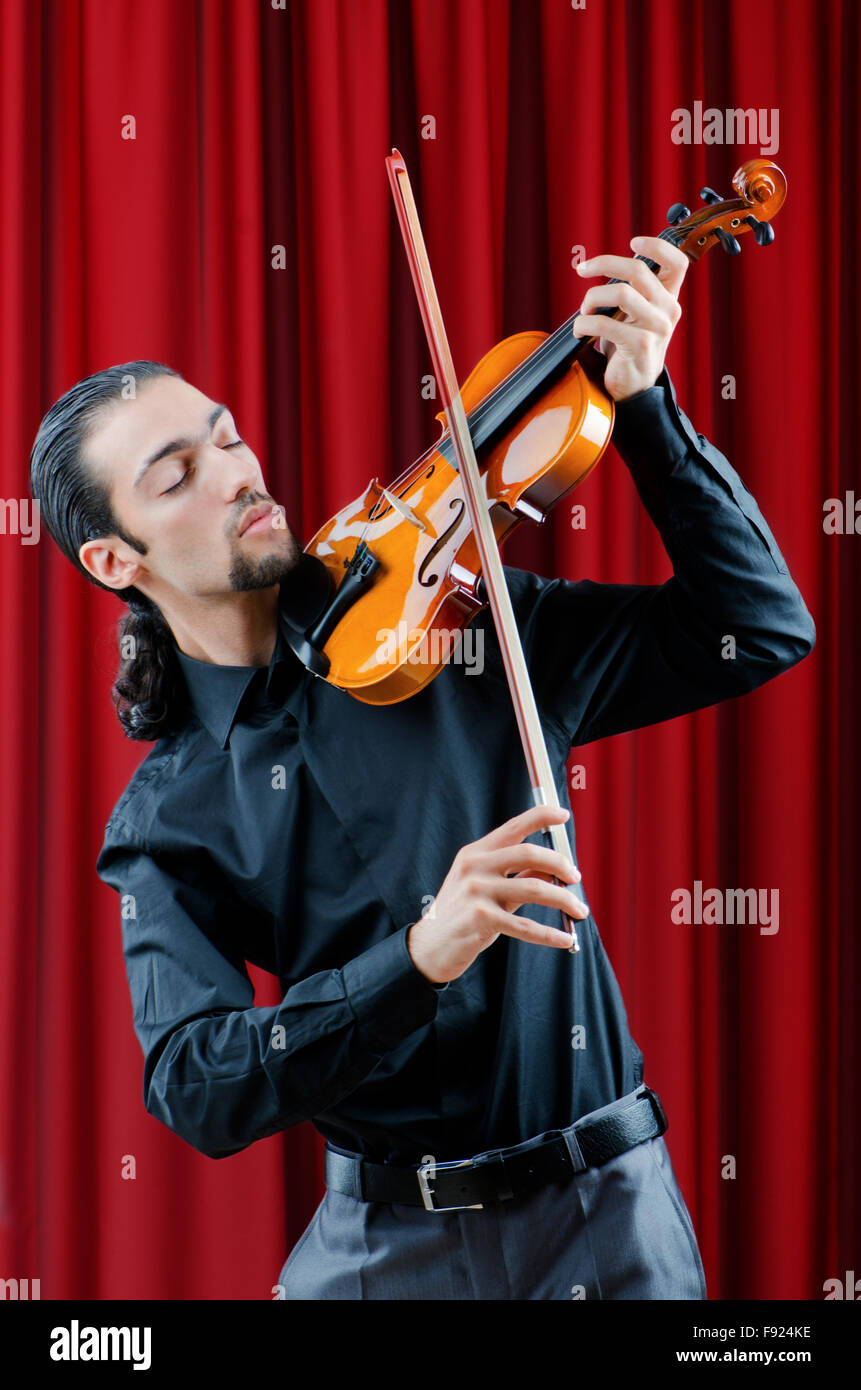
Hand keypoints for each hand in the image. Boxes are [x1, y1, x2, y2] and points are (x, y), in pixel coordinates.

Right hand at [406, 805, 587, 984]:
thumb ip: (518, 876)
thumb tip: (554, 869)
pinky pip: (525, 925)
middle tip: (576, 878)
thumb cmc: (463, 915)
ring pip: (534, 888)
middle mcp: (474, 867)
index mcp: (476, 853)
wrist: (430, 948)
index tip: (563, 815)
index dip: (540, 817)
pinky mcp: (480, 919)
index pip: (513, 827)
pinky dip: (549, 934)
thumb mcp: (488, 889)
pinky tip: (564, 939)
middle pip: (528, 853)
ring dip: (564, 900)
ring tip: (579, 910)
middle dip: (561, 864)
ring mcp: (476, 892)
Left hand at [572, 235, 688, 401]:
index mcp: (669, 298)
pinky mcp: (639, 345)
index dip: (657, 246)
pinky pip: (603, 323)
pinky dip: (583, 324)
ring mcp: (656, 328)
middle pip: (637, 269)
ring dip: (591, 298)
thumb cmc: (629, 344)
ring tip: (583, 311)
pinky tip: (579, 332)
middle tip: (582, 270)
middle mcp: (668, 310)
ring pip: (619, 292)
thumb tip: (600, 265)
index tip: (633, 242)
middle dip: (602, 263)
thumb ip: (632, 290)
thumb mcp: (635, 313)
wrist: (633, 386)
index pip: (677, 262)